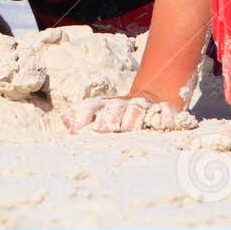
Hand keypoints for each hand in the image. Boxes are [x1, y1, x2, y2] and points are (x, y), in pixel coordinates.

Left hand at [63, 89, 186, 133]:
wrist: (151, 98)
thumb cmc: (119, 114)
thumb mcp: (99, 114)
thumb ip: (80, 117)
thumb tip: (64, 118)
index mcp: (105, 106)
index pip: (92, 107)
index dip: (84, 117)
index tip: (76, 131)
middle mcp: (123, 104)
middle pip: (114, 107)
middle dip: (107, 117)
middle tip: (101, 130)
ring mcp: (144, 105)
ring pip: (138, 108)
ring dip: (133, 117)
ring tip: (128, 128)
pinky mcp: (164, 108)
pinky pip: (165, 110)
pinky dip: (165, 117)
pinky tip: (165, 125)